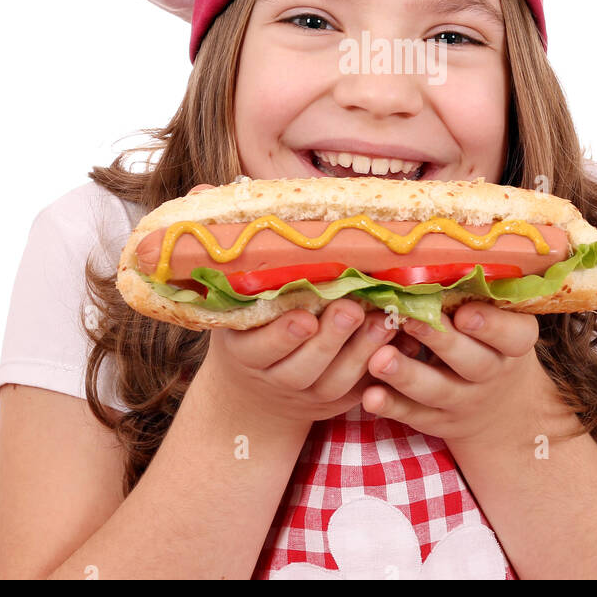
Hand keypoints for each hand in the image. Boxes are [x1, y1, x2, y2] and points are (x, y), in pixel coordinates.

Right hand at [184, 184, 422, 429]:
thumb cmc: (246, 324)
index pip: (260, 347)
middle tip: (351, 308)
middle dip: (329, 339)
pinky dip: (380, 366)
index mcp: (244, 350)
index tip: (304, 315)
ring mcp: (308, 394)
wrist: (254, 395)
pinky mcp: (337, 402)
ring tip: (383, 318)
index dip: (283, 334)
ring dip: (361, 351)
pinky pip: (360, 389)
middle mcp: (275, 378)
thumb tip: (198, 195)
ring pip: (335, 380)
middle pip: (302, 367)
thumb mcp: (226, 294)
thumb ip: (221, 247)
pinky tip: (397, 337)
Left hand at [362, 302, 560, 445]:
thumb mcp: (499, 322)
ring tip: (378, 359)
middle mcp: (493, 374)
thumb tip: (432, 255)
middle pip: (473, 363)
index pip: (514, 336)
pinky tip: (369, 396)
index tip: (464, 314)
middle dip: (440, 342)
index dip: (492, 325)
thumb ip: (474, 297)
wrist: (502, 410)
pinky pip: (415, 416)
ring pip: (438, 391)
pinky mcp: (439, 421)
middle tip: (409, 320)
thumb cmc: (490, 343)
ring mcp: (465, 402)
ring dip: (407, 375)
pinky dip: (392, 407)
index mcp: (513, 344)